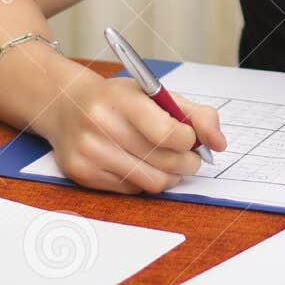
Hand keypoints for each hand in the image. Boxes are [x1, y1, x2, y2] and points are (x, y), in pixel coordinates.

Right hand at [38, 72, 226, 193]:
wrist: (65, 105)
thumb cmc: (119, 100)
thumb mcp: (156, 93)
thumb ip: (196, 114)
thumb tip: (220, 144)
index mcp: (123, 100)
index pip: (169, 133)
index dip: (190, 141)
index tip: (190, 138)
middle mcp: (102, 125)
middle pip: (165, 162)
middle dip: (188, 163)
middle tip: (190, 158)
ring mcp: (90, 152)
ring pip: (151, 182)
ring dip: (171, 177)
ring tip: (171, 165)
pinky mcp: (82, 174)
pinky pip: (132, 190)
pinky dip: (146, 181)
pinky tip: (142, 166)